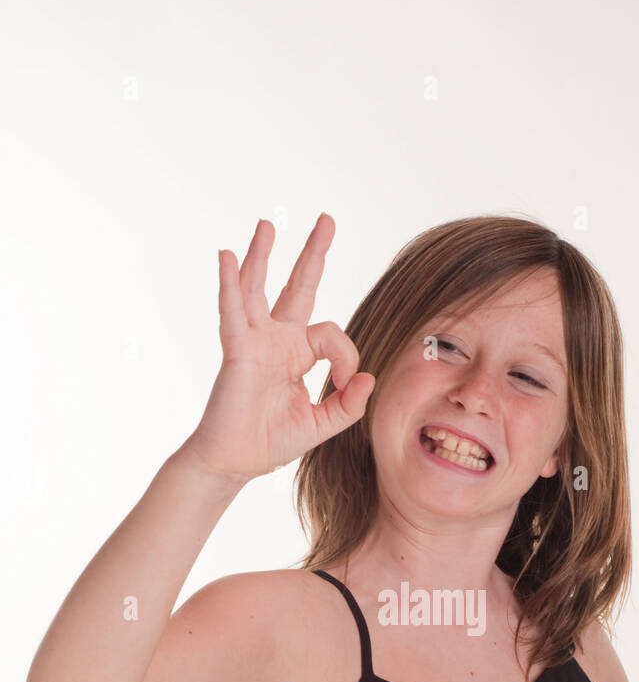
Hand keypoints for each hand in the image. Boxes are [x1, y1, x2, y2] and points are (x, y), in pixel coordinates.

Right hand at [187, 214, 374, 483]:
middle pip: (297, 286)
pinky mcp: (237, 351)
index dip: (347, 356)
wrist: (236, 461)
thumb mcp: (323, 423)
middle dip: (312, 254)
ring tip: (268, 225)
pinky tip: (227, 257)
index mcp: (298, 354)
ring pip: (259, 289)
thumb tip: (368, 377)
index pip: (333, 334)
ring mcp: (255, 342)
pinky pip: (233, 312)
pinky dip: (230, 285)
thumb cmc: (271, 440)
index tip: (347, 383)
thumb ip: (348, 404)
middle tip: (327, 220)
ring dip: (262, 256)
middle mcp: (277, 340)